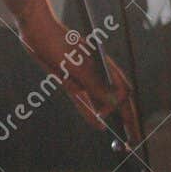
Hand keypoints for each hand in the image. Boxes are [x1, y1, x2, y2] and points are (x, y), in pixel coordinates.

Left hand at [16, 0, 139, 142]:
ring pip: (101, 104)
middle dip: (126, 120)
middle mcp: (98, 74)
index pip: (124, 94)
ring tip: (121, 138)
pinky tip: (99, 126)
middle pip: (116, 101)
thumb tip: (113, 105)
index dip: (128, 113)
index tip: (128, 128)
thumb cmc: (59, 44)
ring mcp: (84, 78)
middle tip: (133, 140)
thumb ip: (96, 86)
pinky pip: (84, 102)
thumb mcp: (77, 67)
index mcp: (104, 68)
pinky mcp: (70, 81)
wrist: (37, 31)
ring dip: (110, 120)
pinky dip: (91, 114)